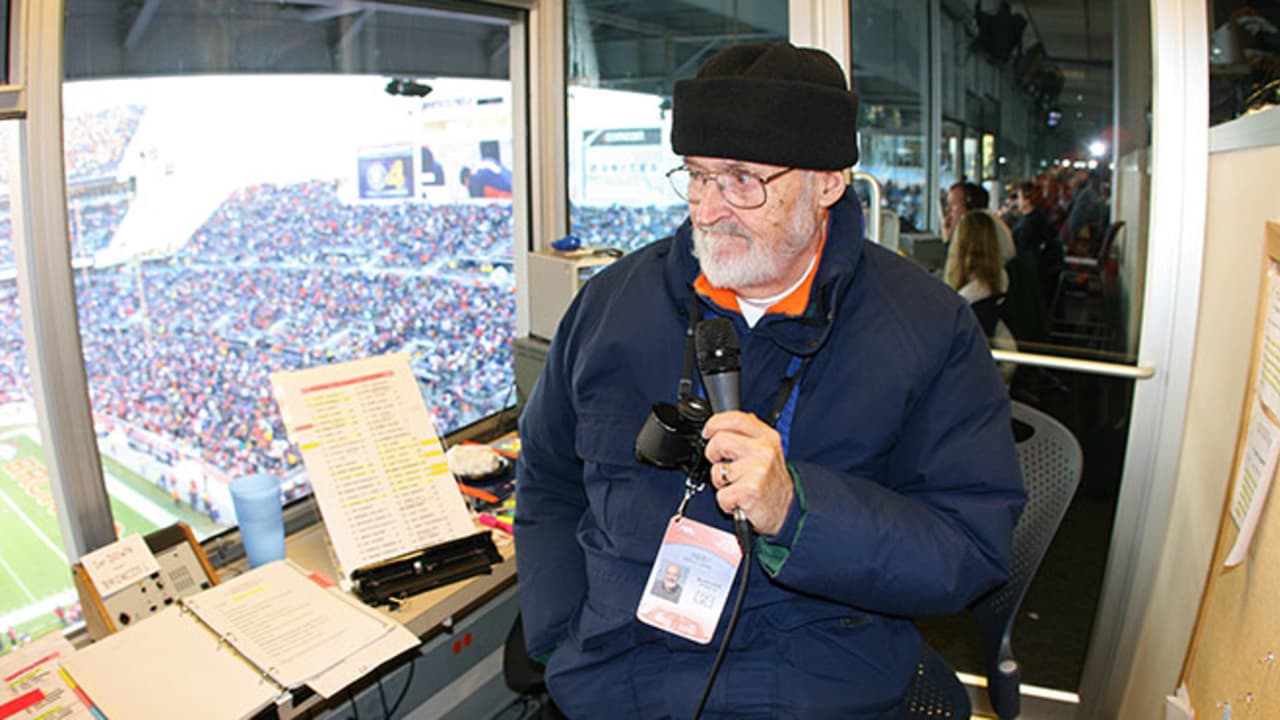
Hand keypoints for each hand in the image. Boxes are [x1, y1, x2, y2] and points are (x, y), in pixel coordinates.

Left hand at [702, 411, 792, 535]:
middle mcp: (764, 450)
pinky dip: (726, 502)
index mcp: (767, 437)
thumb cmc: (772, 481)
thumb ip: (749, 434)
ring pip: (717, 470)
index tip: (708, 432)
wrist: (788, 510)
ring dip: (720, 482)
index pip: (736, 419)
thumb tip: (725, 423)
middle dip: (712, 454)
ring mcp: (757, 470)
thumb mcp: (768, 450)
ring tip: (736, 485)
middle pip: (719, 441)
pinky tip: (740, 500)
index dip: (715, 423)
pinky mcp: (750, 490)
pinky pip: (721, 495)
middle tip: (723, 464)